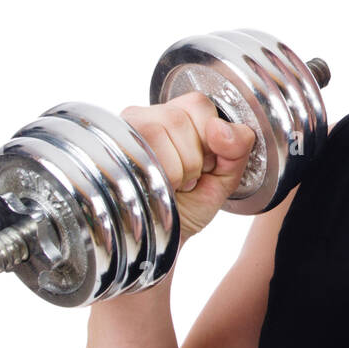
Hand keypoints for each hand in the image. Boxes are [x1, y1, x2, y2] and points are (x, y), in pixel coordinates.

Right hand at [121, 92, 257, 238]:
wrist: (162, 243)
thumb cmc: (188, 208)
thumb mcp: (224, 178)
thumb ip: (237, 149)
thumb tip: (220, 127)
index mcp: (176, 117)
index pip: (198, 104)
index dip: (209, 137)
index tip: (206, 164)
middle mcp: (146, 117)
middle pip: (179, 118)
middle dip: (193, 158)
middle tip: (186, 179)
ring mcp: (124, 131)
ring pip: (160, 131)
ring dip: (176, 170)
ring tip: (171, 184)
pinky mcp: (110, 148)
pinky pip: (145, 150)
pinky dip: (161, 177)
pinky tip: (156, 188)